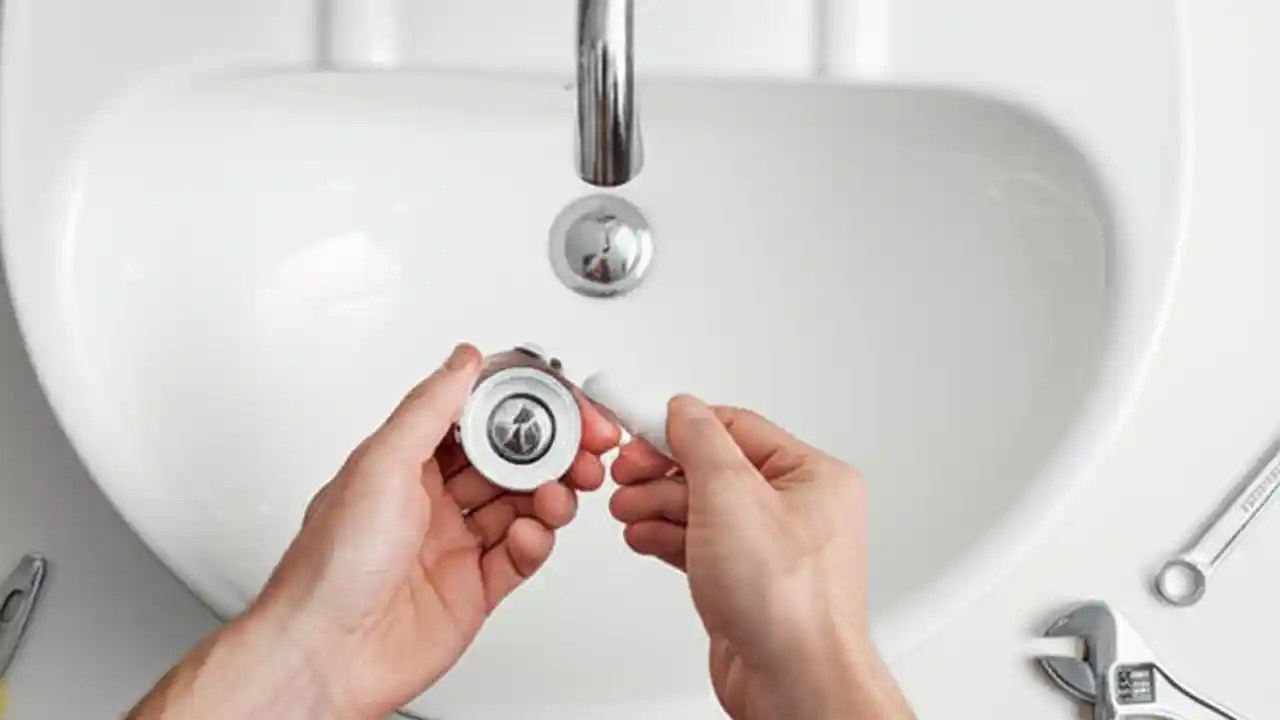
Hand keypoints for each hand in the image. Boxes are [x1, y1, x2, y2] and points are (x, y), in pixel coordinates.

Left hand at [129, 344, 619, 719]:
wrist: (326, 654)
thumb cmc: (331, 565)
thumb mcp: (381, 463)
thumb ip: (429, 408)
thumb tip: (462, 360)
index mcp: (408, 463)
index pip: (481, 420)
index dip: (525, 410)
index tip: (562, 404)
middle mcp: (433, 501)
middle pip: (512, 463)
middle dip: (553, 453)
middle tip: (585, 450)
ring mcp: (455, 545)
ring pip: (523, 507)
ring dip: (550, 495)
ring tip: (558, 495)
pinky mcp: (473, 589)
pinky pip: (521, 557)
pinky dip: (536, 543)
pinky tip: (531, 536)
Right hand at [610, 395, 912, 719]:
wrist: (792, 682)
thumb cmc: (788, 603)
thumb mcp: (731, 495)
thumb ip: (701, 442)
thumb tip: (682, 410)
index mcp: (813, 476)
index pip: (736, 427)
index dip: (681, 425)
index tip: (638, 424)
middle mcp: (799, 510)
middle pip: (715, 468)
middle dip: (663, 471)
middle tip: (626, 473)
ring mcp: (773, 550)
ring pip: (704, 508)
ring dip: (658, 504)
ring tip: (626, 507)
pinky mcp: (748, 583)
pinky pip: (702, 544)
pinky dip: (668, 536)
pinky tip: (642, 535)